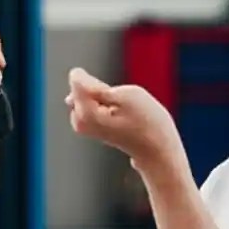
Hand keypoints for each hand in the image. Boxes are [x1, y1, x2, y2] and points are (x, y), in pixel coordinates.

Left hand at [65, 67, 185, 173]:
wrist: (157, 150)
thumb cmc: (148, 121)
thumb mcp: (128, 94)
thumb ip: (95, 87)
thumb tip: (71, 92)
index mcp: (85, 113)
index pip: (77, 79)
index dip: (98, 81)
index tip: (113, 96)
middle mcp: (79, 121)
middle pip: (81, 86)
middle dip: (100, 89)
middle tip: (121, 106)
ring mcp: (82, 126)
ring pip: (87, 94)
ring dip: (104, 97)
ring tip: (122, 112)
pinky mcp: (88, 127)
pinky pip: (91, 102)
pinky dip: (104, 104)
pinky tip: (119, 117)